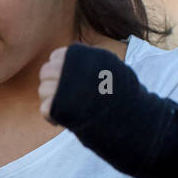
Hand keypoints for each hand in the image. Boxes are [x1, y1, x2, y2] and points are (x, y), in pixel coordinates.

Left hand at [38, 41, 177, 177]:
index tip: (72, 85)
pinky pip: (44, 108)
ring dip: (51, 101)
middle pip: (46, 72)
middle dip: (52, 85)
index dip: (61, 72)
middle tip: (66, 100)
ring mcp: (63, 86)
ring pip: (42, 90)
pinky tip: (63, 122)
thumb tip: (65, 60)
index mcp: (85, 55)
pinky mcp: (58, 105)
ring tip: (68, 111)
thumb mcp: (112, 69)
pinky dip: (51, 117)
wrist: (134, 121)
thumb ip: (89, 63)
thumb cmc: (125, 96)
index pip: (57, 57)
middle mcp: (72, 67)